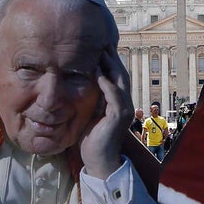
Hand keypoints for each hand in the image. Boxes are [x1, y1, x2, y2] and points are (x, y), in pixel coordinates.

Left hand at [78, 47, 132, 178]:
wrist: (98, 160)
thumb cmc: (92, 138)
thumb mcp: (90, 112)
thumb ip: (90, 97)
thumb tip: (78, 80)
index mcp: (119, 101)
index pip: (116, 75)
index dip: (109, 61)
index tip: (98, 46)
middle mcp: (125, 103)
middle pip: (121, 74)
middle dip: (112, 58)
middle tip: (101, 42)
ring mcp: (124, 109)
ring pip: (120, 81)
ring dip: (110, 66)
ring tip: (100, 52)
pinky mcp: (118, 117)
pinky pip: (114, 96)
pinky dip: (106, 83)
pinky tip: (98, 72)